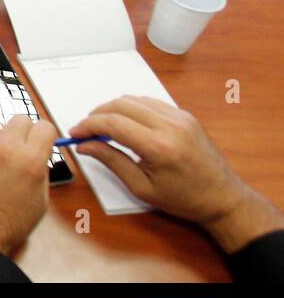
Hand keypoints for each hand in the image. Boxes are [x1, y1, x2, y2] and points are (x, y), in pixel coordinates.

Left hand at [0, 115, 57, 255]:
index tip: (40, 141)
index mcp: (30, 160)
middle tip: (19, 149)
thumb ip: (40, 170)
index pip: (44, 126)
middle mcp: (5, 148)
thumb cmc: (8, 223)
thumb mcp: (40, 200)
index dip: (44, 135)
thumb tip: (39, 152)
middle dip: (23, 133)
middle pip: (20, 119)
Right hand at [70, 96, 283, 252]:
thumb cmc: (183, 199)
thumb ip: (111, 161)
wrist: (223, 198)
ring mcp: (180, 117)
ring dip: (113, 109)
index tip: (74, 134)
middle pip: (120, 105)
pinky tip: (126, 123)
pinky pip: (149, 102)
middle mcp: (170, 126)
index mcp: (159, 147)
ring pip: (133, 99)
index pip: (113, 123)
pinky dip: (131, 108)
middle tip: (85, 131)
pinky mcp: (185, 115)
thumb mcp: (142, 187)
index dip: (88, 126)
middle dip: (97, 115)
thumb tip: (84, 145)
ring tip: (103, 127)